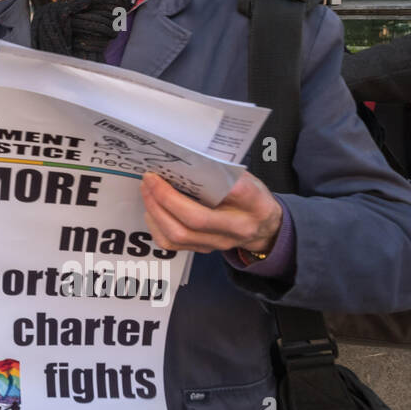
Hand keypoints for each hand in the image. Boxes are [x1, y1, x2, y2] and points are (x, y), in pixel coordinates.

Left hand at [140, 171, 282, 254]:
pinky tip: (151, 209)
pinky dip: (155, 225)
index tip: (179, 164)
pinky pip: (172, 244)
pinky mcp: (205, 250)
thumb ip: (224, 172)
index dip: (206, 179)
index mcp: (255, 205)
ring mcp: (219, 243)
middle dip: (166, 197)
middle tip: (150, 179)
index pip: (235, 192)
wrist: (264, 230)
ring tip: (146, 191)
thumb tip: (186, 158)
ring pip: (179, 234)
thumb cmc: (250, 198)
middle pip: (196, 219)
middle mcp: (237, 228)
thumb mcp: (247, 180)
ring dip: (156, 211)